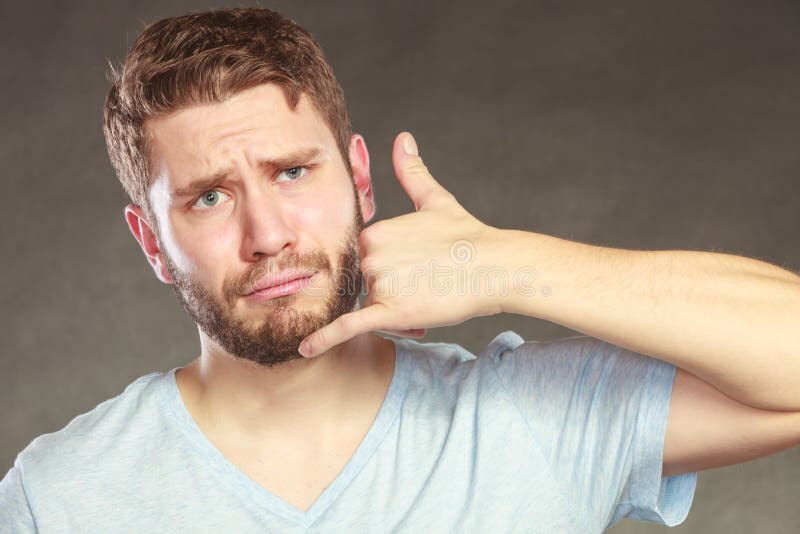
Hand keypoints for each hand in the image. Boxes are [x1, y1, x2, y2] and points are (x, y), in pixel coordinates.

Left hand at [298, 132, 502, 357]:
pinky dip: (326, 338)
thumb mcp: (435, 200)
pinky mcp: (390, 312)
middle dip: (392, 291)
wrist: (495, 266)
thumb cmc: (468, 235)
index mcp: (374, 232)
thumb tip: (403, 139)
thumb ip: (411, 172)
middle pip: (367, 284)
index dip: (390, 269)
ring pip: (371, 306)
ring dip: (394, 311)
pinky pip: (350, 326)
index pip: (366, 261)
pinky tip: (305, 348)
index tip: (418, 268)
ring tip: (429, 300)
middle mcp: (371, 256)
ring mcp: (380, 283)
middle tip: (429, 285)